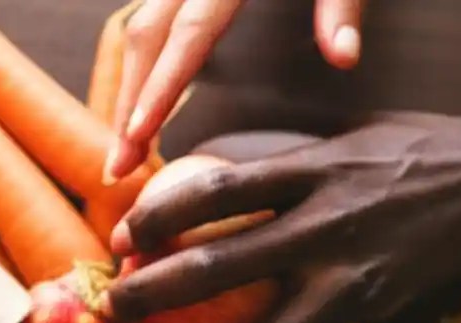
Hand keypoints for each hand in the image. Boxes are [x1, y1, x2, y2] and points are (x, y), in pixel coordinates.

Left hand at [102, 112, 460, 322]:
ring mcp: (366, 286)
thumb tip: (217, 183)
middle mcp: (331, 229)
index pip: (211, 193)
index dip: (155, 220)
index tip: (123, 243)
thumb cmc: (437, 149)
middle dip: (149, 304)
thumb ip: (288, 165)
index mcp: (315, 173)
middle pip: (215, 273)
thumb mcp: (352, 138)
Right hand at [103, 0, 366, 182]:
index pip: (189, 36)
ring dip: (129, 80)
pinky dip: (145, 50)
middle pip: (145, 33)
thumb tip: (343, 59)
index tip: (135, 141)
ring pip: (140, 19)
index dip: (158, 91)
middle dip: (127, 102)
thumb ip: (341, 2)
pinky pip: (155, 4)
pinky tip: (141, 84)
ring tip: (125, 137)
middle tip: (117, 168)